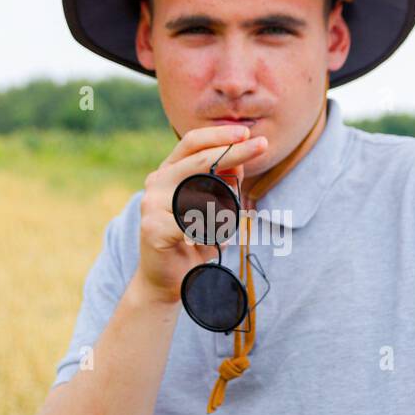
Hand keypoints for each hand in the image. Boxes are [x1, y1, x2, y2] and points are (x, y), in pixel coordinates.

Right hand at [135, 124, 268, 305]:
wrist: (166, 280)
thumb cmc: (193, 241)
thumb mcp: (214, 208)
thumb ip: (223, 184)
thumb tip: (239, 162)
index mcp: (168, 172)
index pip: (193, 142)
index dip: (220, 134)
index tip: (247, 133)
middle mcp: (157, 182)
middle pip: (200, 157)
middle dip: (235, 151)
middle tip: (262, 146)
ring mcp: (151, 203)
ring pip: (204, 191)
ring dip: (224, 208)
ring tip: (221, 227)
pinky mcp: (153, 227)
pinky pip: (197, 222)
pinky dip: (210, 231)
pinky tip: (203, 241)